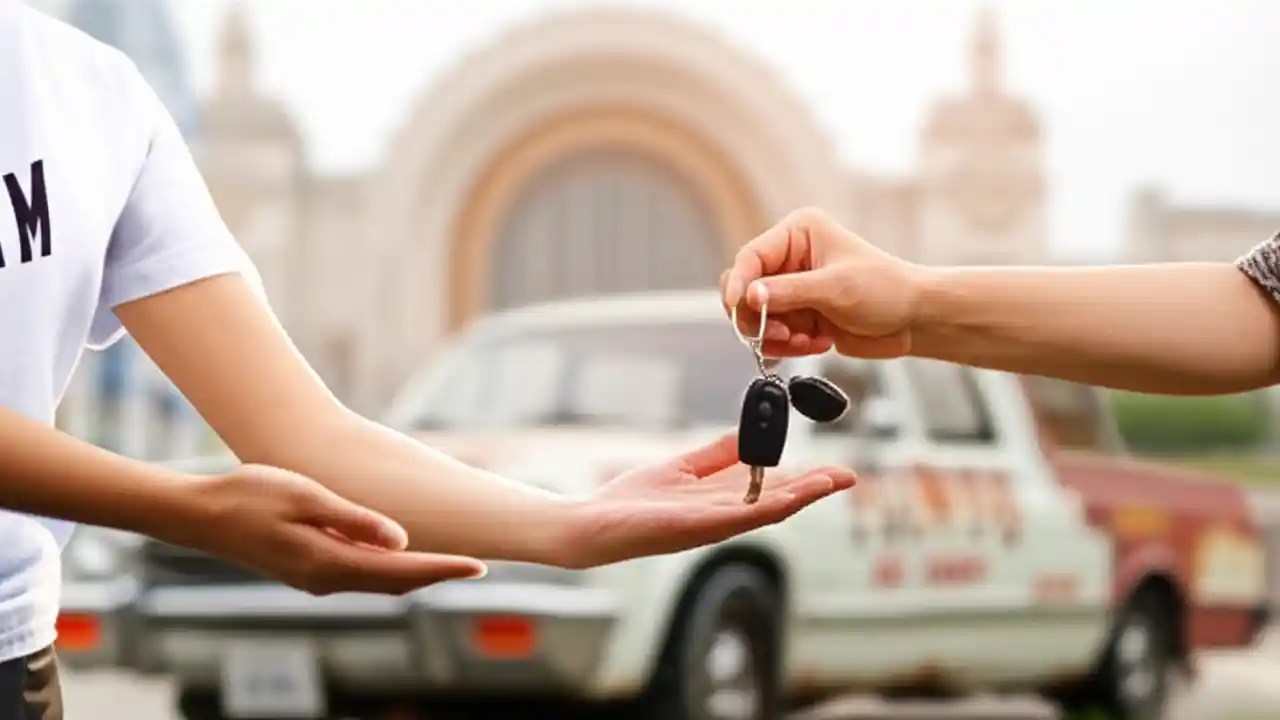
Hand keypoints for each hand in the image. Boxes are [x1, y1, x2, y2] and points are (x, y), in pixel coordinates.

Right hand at [172, 465, 486, 594]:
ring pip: (378, 582)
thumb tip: (401, 541)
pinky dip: (389, 570)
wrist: (198, 514)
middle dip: (437, 575)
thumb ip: (355, 520)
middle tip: (479, 566)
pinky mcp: (306, 569)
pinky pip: (359, 575)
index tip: (479, 566)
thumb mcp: (307, 497)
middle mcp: (325, 579)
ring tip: (451, 563)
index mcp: (328, 563)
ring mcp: (314, 578)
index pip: (401, 572)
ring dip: (415, 574)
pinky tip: (401, 556)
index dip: (443, 569)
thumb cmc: (249, 495)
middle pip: (395, 584)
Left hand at [558, 434, 855, 567]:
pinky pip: (740, 516)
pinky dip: (768, 506)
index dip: (805, 480)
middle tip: (849, 477)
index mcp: (721, 502)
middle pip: (780, 502)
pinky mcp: (696, 528)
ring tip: (833, 482)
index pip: (772, 489)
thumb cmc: (632, 501)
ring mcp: (713, 525)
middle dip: (815, 489)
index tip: (833, 470)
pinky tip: (791, 496)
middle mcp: (724, 517)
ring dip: (803, 497)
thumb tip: (746, 433)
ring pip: (768, 510)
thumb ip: (715, 454)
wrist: (595, 523)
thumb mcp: (682, 467)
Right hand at [720, 207, 925, 358]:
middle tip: (778, 334)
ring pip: (756, 317)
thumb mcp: (835, 288)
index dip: (739, 283)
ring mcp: (792, 289)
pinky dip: (787, 346)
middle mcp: (790, 259)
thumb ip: (788, 292)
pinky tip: (815, 343)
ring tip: (803, 341)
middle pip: (746, 289)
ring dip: (775, 336)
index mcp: (798, 234)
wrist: (913, 320)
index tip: (739, 306)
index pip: (751, 256)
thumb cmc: (886, 290)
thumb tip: (749, 296)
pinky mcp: (798, 315)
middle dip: (759, 316)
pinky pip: (773, 335)